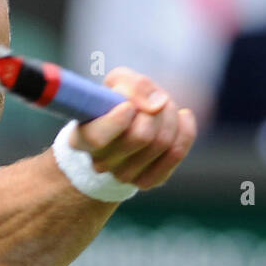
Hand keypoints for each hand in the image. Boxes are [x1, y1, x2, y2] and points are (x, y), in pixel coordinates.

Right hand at [70, 67, 196, 190]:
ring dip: (170, 115)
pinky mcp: (148, 181)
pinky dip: (184, 128)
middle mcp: (100, 163)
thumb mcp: (117, 83)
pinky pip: (177, 151)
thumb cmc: (116, 104)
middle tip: (154, 101)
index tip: (128, 106)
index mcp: (82, 139)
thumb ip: (133, 85)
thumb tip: (157, 104)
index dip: (117, 120)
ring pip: (162, 141)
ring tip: (163, 108)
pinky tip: (180, 118)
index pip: (97, 137)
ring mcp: (124, 177)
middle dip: (155, 109)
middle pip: (141, 136)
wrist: (122, 133)